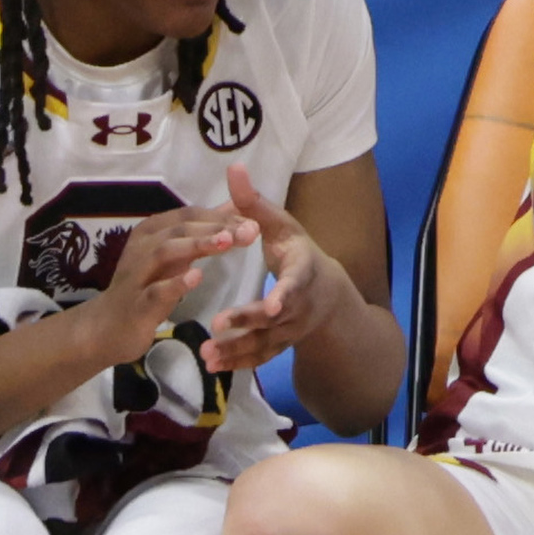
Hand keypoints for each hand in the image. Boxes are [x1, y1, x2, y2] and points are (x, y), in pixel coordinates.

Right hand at [77, 203, 258, 372]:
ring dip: (197, 245)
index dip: (221, 215)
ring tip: (227, 242)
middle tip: (250, 229)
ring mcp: (136, 275)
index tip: (254, 220)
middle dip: (216, 227)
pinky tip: (196, 278)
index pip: (189, 215)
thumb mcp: (174, 255)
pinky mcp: (136, 305)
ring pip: (165, 252)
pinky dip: (176, 283)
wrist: (108, 328)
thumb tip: (235, 206)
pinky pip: (155, 291)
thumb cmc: (147, 286)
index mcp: (151, 231)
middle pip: (180, 229)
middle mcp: (142, 247)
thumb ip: (202, 232)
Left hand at [199, 165, 357, 371]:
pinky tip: (213, 366)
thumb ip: (254, 201)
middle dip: (248, 322)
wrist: (326, 293)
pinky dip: (238, 363)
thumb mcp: (282, 224)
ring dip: (237, 349)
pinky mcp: (280, 344)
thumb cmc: (297, 251)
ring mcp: (290, 328)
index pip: (294, 284)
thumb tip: (234, 168)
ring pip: (265, 342)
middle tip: (218, 324)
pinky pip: (260, 357)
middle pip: (275, 318)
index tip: (272, 306)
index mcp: (302, 271)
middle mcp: (299, 304)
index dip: (284, 295)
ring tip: (207, 354)